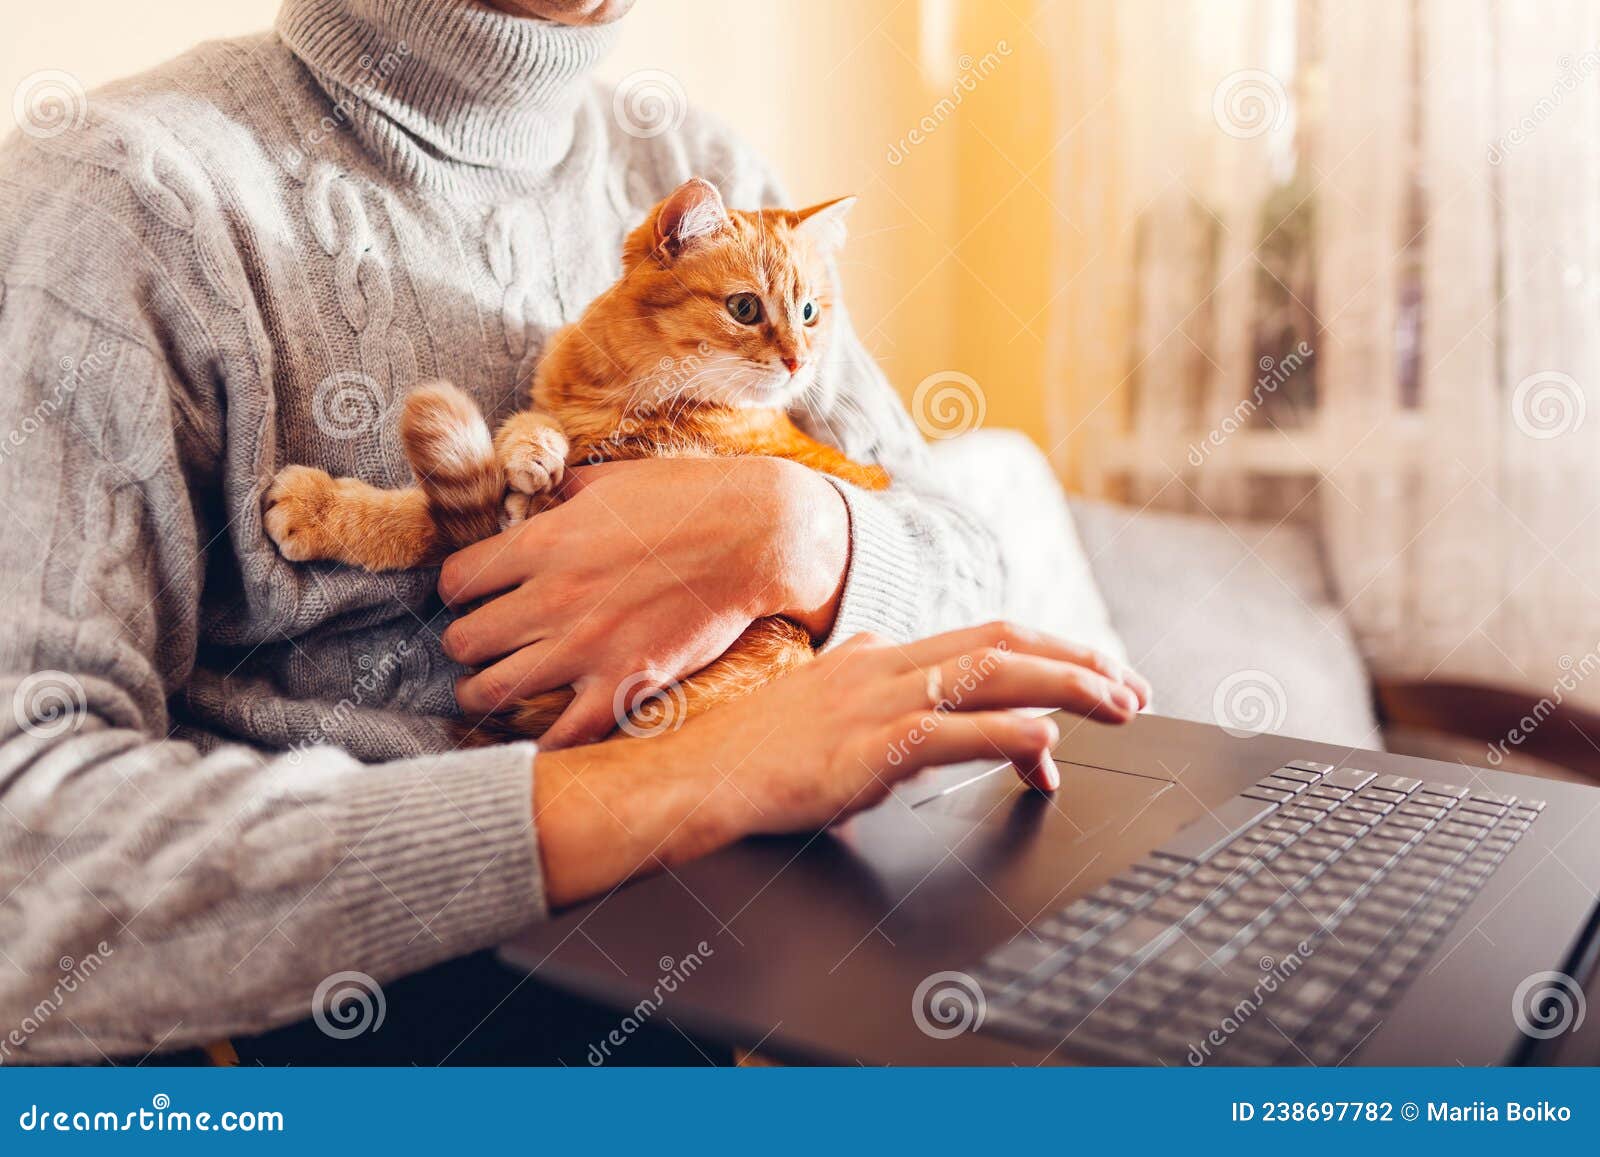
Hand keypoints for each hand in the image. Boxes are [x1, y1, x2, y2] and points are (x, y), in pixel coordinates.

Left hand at [438, 455, 849, 746]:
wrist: (755, 536)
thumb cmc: (686, 499)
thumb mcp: (609, 481)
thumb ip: (557, 497)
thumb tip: (528, 502)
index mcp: (543, 543)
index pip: (455, 582)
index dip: (458, 591)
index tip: (473, 597)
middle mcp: (554, 598)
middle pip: (463, 640)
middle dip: (465, 643)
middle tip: (480, 645)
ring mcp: (589, 646)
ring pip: (492, 690)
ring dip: (483, 691)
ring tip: (489, 689)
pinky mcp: (627, 682)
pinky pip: (564, 733)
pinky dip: (543, 741)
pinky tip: (539, 734)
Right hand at [533, 621, 1150, 905]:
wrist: (693, 778)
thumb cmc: (753, 754)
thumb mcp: (823, 704)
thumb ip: (873, 689)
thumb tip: (913, 682)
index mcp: (881, 656)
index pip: (984, 638)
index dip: (1049, 650)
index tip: (1094, 670)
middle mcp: (886, 666)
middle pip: (1002, 643)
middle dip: (1077, 659)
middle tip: (1131, 685)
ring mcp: (876, 703)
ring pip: (991, 676)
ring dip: (1065, 687)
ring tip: (1117, 703)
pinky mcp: (865, 749)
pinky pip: (950, 732)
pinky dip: (1005, 734)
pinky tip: (1044, 743)